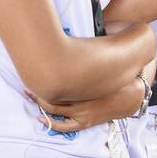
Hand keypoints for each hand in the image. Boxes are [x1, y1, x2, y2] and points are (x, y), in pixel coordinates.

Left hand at [27, 60, 156, 131]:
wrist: (130, 98)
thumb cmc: (114, 78)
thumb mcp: (103, 62)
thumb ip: (93, 48)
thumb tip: (84, 30)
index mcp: (83, 87)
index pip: (56, 85)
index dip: (42, 81)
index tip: (31, 72)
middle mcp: (80, 102)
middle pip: (51, 99)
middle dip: (37, 93)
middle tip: (26, 86)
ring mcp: (81, 114)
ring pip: (54, 112)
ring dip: (40, 105)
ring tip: (30, 97)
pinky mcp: (84, 122)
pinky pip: (64, 127)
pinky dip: (51, 124)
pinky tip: (41, 118)